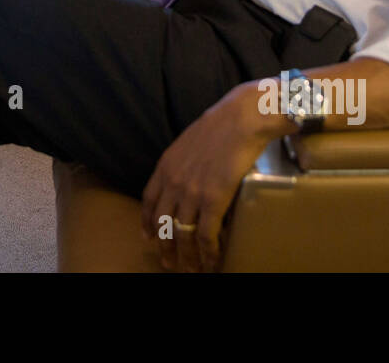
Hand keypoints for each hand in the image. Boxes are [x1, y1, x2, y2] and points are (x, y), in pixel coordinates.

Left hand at [139, 84, 280, 271]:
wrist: (241, 117)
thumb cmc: (223, 124)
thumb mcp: (191, 139)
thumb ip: (186, 159)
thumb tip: (193, 171)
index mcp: (166, 165)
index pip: (149, 200)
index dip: (148, 222)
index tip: (148, 236)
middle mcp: (173, 182)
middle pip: (162, 223)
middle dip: (165, 247)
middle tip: (169, 263)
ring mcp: (191, 193)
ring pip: (183, 234)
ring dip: (187, 256)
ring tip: (191, 270)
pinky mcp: (213, 201)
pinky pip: (206, 235)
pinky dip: (208, 253)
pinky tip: (212, 262)